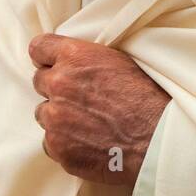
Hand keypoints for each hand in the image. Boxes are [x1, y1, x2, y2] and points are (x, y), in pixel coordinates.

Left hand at [29, 33, 169, 185]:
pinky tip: (85, 142)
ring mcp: (55, 118)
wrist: (158, 139)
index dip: (45, 58)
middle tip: (79, 99)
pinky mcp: (58, 147)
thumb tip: (68, 63)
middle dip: (55, 89)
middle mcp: (58, 83)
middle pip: (40, 82)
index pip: (38, 48)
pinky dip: (64, 143)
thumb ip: (84, 60)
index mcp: (73, 57)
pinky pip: (49, 142)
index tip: (51, 65)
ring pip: (43, 113)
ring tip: (85, 123)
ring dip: (58, 117)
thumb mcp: (117, 61)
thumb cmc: (145, 98)